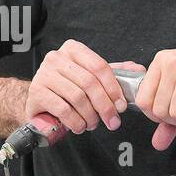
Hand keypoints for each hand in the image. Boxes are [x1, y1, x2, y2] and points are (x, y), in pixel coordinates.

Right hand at [26, 40, 142, 133]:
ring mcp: (44, 74)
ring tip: (93, 124)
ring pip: (77, 97)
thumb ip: (113, 73)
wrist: (38, 99)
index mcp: (73, 49)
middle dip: (104, 106)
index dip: (113, 88)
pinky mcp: (36, 92)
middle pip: (89, 83)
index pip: (99, 66)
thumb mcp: (91, 77)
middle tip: (111, 120)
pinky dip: (76, 121)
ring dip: (90, 116)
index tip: (121, 105)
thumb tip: (138, 70)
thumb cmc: (66, 87)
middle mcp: (56, 58)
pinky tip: (79, 126)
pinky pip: (63, 109)